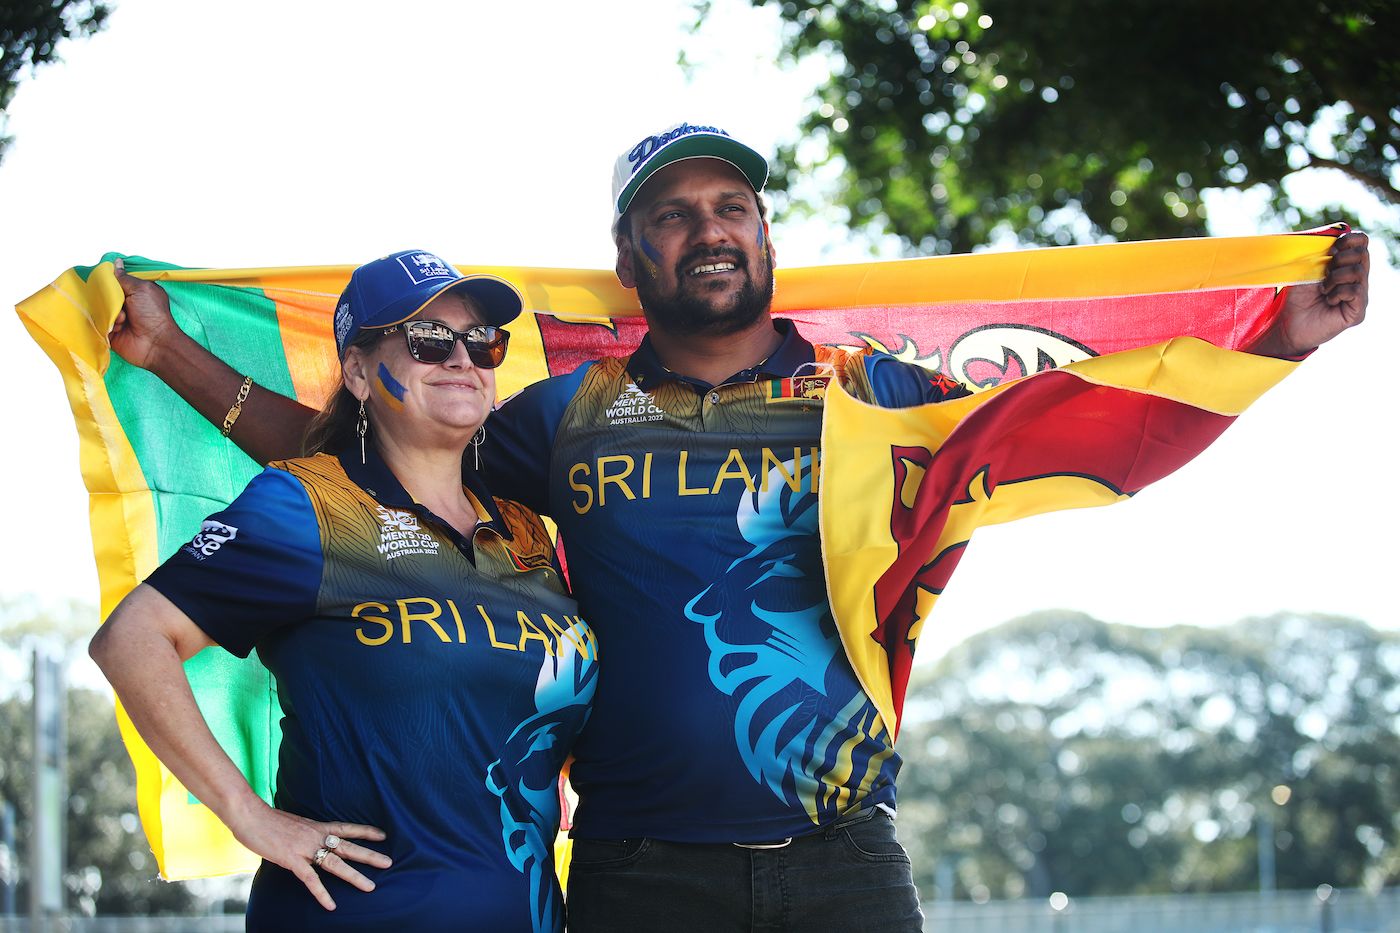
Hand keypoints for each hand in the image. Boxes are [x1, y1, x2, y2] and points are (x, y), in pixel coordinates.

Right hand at [109, 257, 185, 370]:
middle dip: (107, 296)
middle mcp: (125, 303)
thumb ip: (125, 277)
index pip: (116, 280)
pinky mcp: (109, 331)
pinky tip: (118, 327)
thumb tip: (117, 262)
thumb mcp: (141, 289)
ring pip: (100, 307)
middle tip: (118, 302)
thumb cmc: (153, 314)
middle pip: (105, 293)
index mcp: (135, 291)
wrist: (155, 343)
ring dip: (110, 311)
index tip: (103, 277)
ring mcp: (116, 317)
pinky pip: (98, 322)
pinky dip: (107, 323)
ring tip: (123, 318)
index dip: (109, 279)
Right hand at [230, 803, 390, 910]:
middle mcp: (315, 836)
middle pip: (348, 847)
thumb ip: (304, 832)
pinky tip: (331, 905)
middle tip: (389, 863)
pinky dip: (322, 893)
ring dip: (354, 876)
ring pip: (336, 864)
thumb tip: (308, 838)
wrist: (250, 815)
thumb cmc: (267, 819)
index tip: (383, 835)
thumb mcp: (293, 823)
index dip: (365, 831)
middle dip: (369, 855)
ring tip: (370, 887)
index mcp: (316, 826)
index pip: (346, 828)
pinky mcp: (292, 860)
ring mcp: (305, 848)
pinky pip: (311, 879)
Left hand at [1253, 230, 1369, 356]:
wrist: (1288, 324)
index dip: (1349, 240)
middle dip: (1339, 260)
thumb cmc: (1297, 296)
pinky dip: (1337, 293)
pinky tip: (1329, 300)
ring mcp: (1360, 295)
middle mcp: (1358, 279)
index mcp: (1347, 265)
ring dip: (1335, 278)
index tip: (1331, 249)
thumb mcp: (1307, 268)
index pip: (1362, 241)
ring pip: (1358, 271)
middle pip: (1362, 253)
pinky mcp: (1358, 311)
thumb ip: (1321, 251)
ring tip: (1323, 290)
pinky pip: (1355, 291)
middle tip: (1324, 274)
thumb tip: (1339, 231)